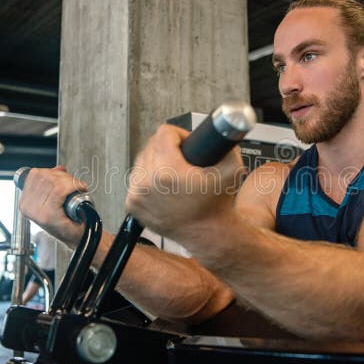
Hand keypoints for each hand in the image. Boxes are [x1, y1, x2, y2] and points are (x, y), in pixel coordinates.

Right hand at [18, 166, 86, 246]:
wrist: (78, 238)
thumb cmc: (69, 220)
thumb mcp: (56, 198)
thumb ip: (54, 182)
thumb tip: (58, 168)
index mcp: (25, 201)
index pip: (34, 174)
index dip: (53, 171)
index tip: (64, 177)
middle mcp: (26, 206)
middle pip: (44, 176)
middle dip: (63, 176)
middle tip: (74, 183)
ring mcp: (36, 212)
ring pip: (53, 182)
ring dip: (70, 181)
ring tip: (77, 187)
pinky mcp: (48, 215)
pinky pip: (59, 191)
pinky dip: (72, 186)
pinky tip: (79, 189)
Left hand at [125, 124, 244, 243]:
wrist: (208, 233)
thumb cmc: (216, 206)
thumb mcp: (231, 169)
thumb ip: (227, 144)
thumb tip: (222, 130)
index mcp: (168, 172)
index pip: (163, 133)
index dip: (179, 134)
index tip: (187, 143)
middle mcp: (148, 183)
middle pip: (151, 145)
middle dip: (167, 148)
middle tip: (183, 159)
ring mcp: (138, 195)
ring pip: (141, 161)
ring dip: (156, 161)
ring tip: (173, 171)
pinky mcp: (133, 204)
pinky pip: (137, 179)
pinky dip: (148, 178)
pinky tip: (163, 184)